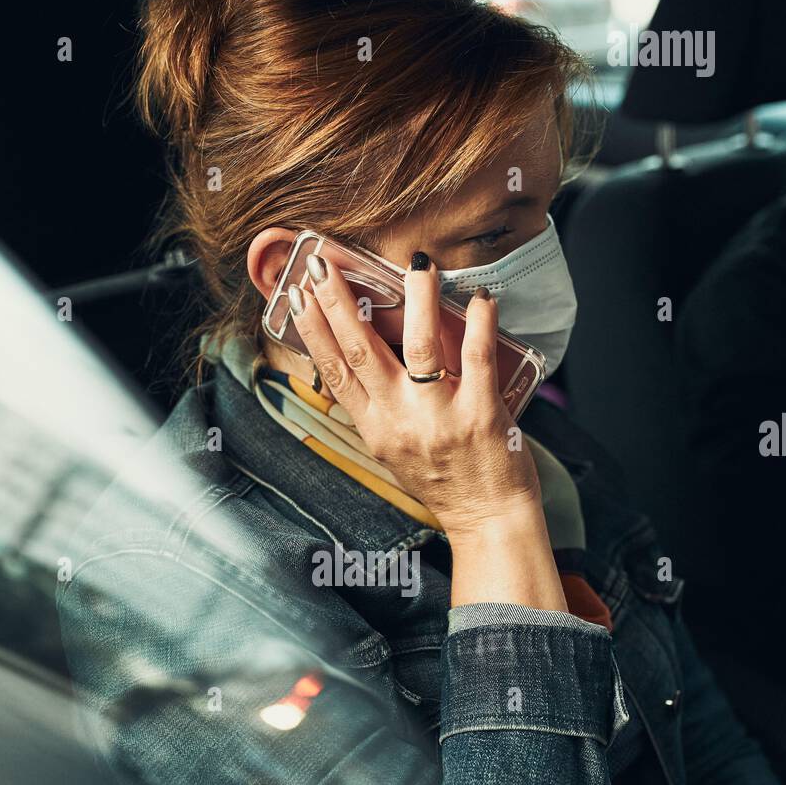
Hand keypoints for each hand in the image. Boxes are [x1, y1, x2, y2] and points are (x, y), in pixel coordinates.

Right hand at [288, 250, 541, 540]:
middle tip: (323, 263)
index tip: (297, 294)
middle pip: (362, 351)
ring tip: (416, 264)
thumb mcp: (395, 450)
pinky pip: (478, 359)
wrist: (487, 521)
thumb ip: (379, 408)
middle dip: (338, 302)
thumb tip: (362, 358)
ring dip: (416, 299)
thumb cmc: (444, 483)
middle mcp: (401, 421)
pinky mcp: (481, 416)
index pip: (335, 372)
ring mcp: (440, 417)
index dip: (313, 330)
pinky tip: (479, 298)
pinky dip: (479, 324)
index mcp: (376, 429)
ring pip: (421, 346)